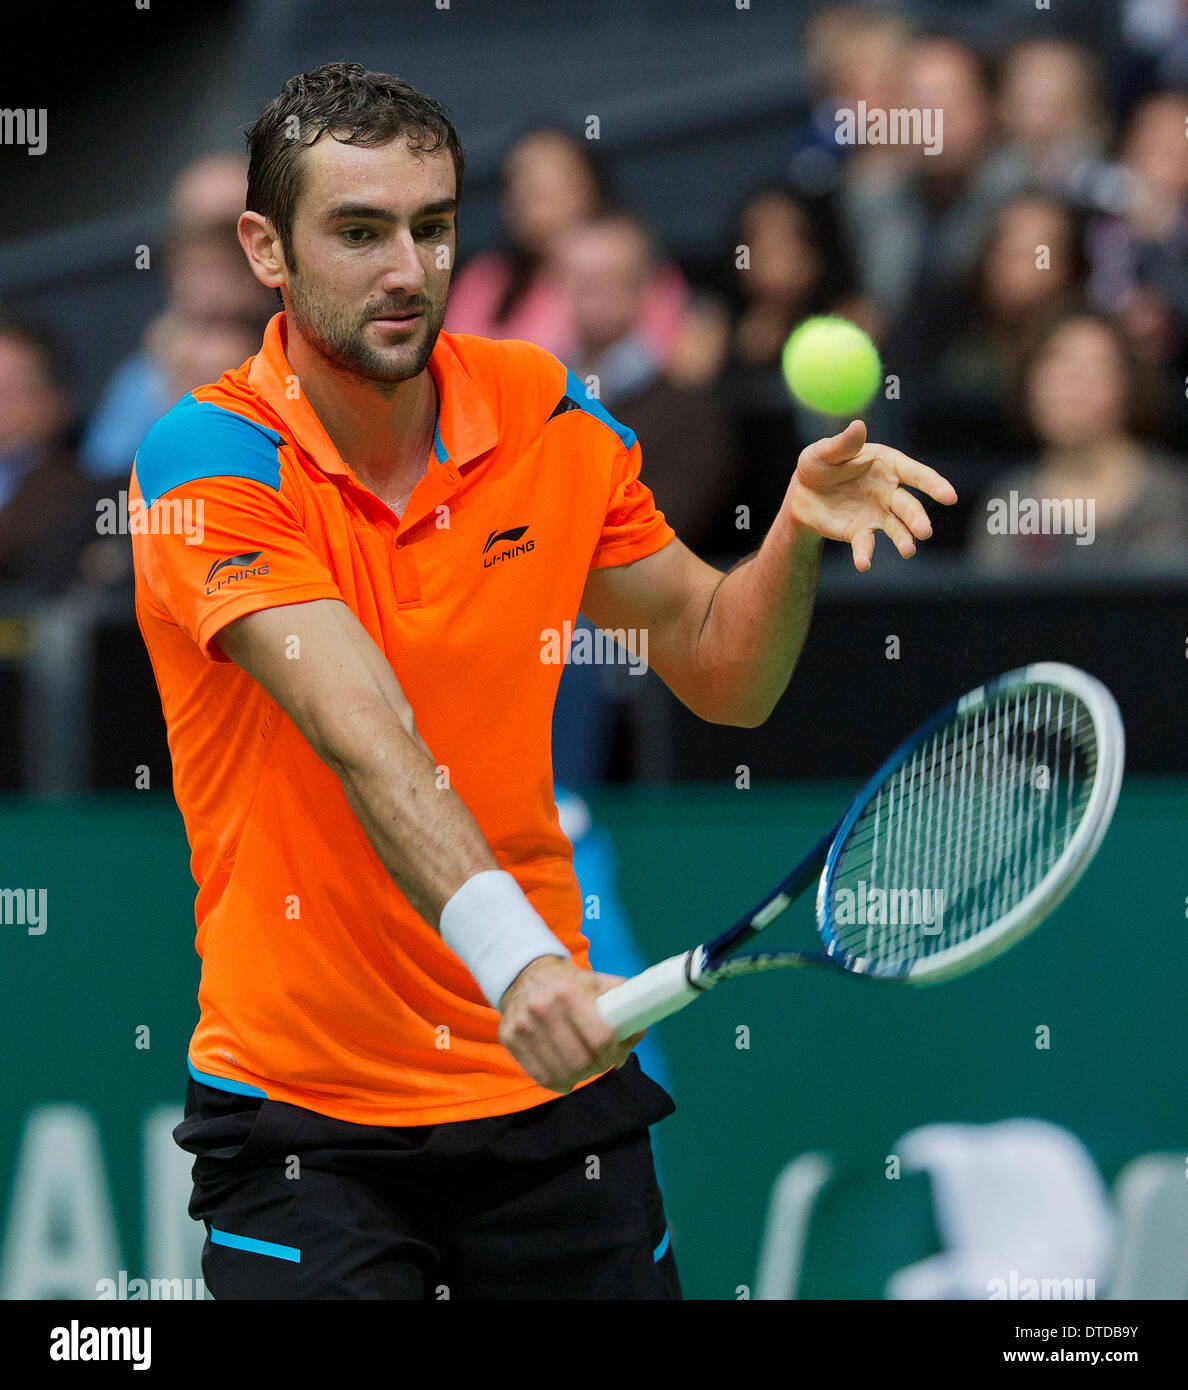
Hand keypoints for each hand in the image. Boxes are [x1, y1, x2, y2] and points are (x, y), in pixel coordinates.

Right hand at [498, 956, 645, 1093]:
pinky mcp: (508, 1038)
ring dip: (579, 1078)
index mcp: (569, 991)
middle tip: (602, 1064)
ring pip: (561, 1074)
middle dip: (598, 1068)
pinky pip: (540, 1077)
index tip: (617, 1054)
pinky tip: (566, 1076)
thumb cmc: (568, 981)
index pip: (600, 1036)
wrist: (523, 972)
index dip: (614, 1052)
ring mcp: (523, 1025)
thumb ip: (622, 1002)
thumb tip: (637, 1031)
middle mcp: (543, 1008)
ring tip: (584, 1069)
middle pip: (581, 1061)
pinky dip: (558, 1083)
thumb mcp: (597, 981)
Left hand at [784, 420, 956, 571]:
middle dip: (917, 519)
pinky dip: (865, 554)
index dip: (934, 485)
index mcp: (887, 465)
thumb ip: (843, 444)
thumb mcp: (824, 452)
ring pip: (896, 528)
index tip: (949, 497)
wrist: (801, 494)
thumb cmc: (819, 464)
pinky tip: (863, 564)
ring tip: (908, 550)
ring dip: (904, 539)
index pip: (915, 474)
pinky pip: (866, 544)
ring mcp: (877, 514)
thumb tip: (858, 426)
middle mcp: (889, 491)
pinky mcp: (861, 532)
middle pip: (908, 506)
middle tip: (924, 531)